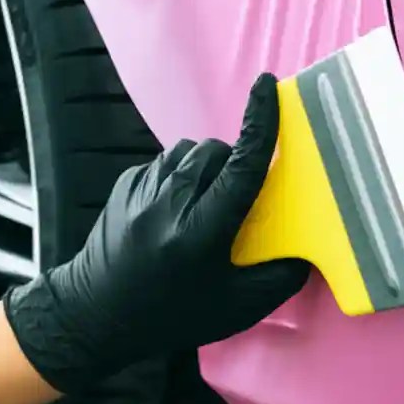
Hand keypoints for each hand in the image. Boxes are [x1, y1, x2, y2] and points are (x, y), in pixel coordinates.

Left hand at [4, 73, 309, 392]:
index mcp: (203, 231)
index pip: (240, 166)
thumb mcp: (237, 308)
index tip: (268, 86)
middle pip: (216, 151)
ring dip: (206, 166)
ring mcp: (143, 190)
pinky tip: (175, 207)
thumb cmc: (174, 315)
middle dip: (234, 161)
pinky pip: (164, 163)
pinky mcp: (125, 185)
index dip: (260, 123)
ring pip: (189, 151)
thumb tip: (307, 252)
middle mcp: (172, 202)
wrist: (97, 316)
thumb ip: (280, 278)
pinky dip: (179, 176)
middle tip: (236, 198)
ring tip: (205, 201)